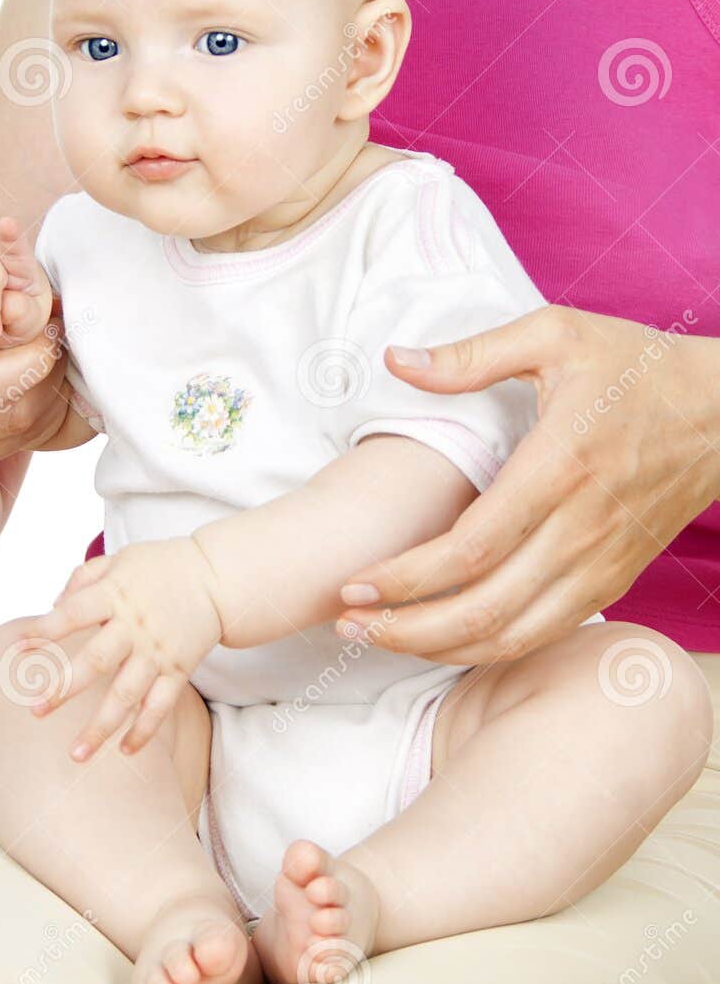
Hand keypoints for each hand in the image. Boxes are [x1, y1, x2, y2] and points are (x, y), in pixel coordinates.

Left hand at [14, 539, 223, 759]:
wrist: (217, 578)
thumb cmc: (160, 566)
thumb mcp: (120, 559)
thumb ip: (83, 578)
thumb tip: (53, 606)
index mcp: (115, 595)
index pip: (72, 615)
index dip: (44, 631)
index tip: (16, 648)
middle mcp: (134, 627)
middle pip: (96, 661)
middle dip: (64, 689)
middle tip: (35, 712)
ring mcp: (157, 652)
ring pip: (126, 695)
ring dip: (101, 727)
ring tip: (77, 755)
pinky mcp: (179, 670)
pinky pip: (160, 706)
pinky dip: (144, 730)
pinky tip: (125, 750)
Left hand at [336, 307, 719, 663]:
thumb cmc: (634, 367)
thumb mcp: (555, 335)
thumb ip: (471, 354)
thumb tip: (394, 359)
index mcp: (560, 468)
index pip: (471, 548)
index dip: (407, 578)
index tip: (355, 583)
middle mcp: (581, 529)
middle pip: (484, 608)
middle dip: (406, 628)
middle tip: (348, 622)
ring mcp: (600, 564)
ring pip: (512, 635)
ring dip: (439, 648)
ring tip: (378, 638)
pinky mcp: (611, 581)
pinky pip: (540, 634)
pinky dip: (485, 647)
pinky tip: (439, 637)